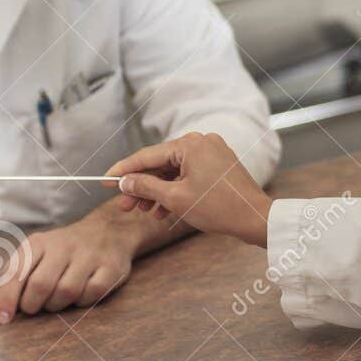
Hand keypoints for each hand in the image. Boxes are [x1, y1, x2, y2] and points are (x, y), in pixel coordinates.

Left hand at [0, 215, 134, 321]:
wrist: (108, 230)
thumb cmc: (63, 250)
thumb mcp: (37, 252)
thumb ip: (17, 276)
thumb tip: (3, 311)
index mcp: (39, 242)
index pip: (17, 271)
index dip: (7, 298)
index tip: (3, 318)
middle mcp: (63, 246)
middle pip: (41, 284)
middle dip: (33, 304)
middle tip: (34, 308)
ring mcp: (89, 256)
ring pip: (66, 291)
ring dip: (57, 305)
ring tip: (56, 300)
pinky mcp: (110, 268)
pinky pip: (92, 293)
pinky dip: (82, 301)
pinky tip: (80, 295)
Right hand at [106, 132, 271, 247]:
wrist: (255, 218)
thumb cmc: (219, 208)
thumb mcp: (175, 199)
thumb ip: (146, 187)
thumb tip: (124, 182)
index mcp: (189, 144)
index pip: (146, 156)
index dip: (123, 171)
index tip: (104, 181)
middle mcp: (200, 142)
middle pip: (160, 164)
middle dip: (141, 186)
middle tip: (124, 205)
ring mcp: (211, 152)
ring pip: (173, 171)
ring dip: (157, 191)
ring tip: (144, 211)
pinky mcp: (217, 165)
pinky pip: (188, 175)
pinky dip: (175, 190)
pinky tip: (164, 210)